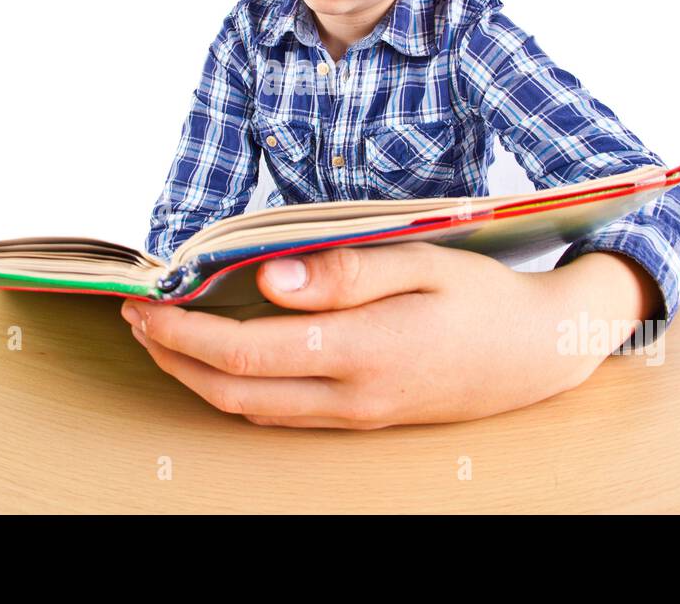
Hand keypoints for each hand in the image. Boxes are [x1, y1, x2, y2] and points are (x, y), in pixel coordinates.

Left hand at [119, 242, 610, 428]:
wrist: (542, 353)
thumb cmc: (485, 295)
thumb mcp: (423, 261)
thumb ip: (344, 271)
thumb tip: (266, 282)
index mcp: (364, 351)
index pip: (246, 353)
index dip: (184, 332)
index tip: (148, 300)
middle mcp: (353, 396)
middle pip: (236, 392)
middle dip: (175, 358)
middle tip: (138, 318)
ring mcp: (357, 415)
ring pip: (255, 410)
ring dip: (199, 378)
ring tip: (165, 337)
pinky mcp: (363, 418)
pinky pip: (284, 414)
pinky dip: (239, 389)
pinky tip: (225, 361)